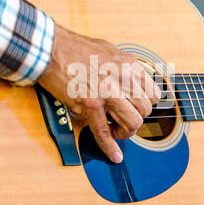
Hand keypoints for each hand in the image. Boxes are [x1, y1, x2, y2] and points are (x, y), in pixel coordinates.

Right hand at [38, 25, 160, 164]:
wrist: (49, 49)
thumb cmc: (75, 49)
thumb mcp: (110, 51)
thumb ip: (124, 69)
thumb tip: (133, 86)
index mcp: (130, 65)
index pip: (153, 94)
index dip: (145, 105)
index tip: (135, 108)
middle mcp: (123, 77)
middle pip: (145, 110)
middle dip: (135, 118)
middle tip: (122, 119)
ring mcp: (107, 91)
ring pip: (133, 123)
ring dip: (125, 131)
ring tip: (115, 129)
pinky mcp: (90, 104)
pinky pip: (105, 132)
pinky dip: (110, 147)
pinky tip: (115, 156)